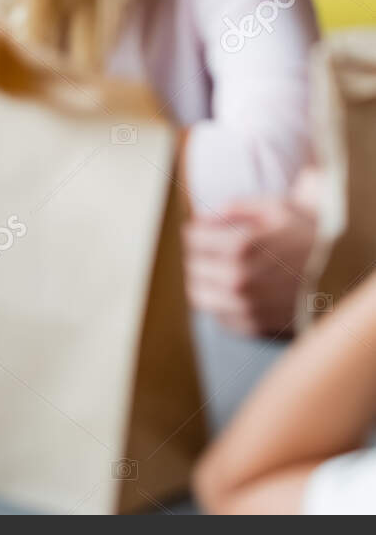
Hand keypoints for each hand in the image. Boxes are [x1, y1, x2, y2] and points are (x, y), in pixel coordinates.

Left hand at [183, 196, 319, 337]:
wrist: (341, 273)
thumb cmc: (307, 236)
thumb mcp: (273, 208)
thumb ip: (233, 208)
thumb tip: (200, 217)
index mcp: (240, 246)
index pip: (193, 239)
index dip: (197, 230)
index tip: (204, 229)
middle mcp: (239, 280)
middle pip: (193, 267)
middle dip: (198, 254)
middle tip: (211, 248)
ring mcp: (246, 307)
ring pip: (199, 295)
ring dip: (204, 280)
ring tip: (219, 270)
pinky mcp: (254, 327)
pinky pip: (219, 316)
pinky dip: (220, 302)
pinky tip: (235, 290)